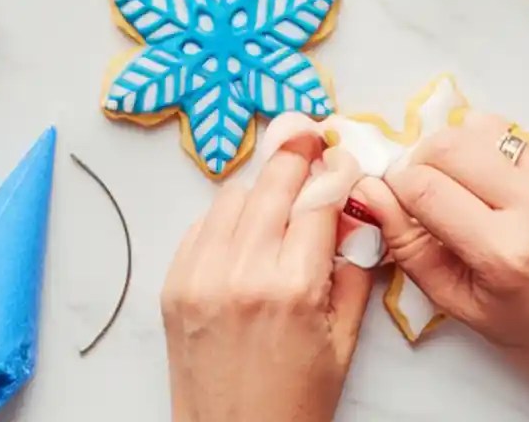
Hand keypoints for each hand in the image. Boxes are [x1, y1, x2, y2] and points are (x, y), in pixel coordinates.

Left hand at [162, 136, 373, 421]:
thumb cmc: (293, 403)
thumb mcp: (343, 342)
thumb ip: (353, 271)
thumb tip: (354, 217)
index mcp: (292, 288)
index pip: (318, 199)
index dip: (336, 170)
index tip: (344, 156)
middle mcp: (241, 273)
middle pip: (272, 182)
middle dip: (296, 152)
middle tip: (309, 133)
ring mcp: (200, 276)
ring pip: (233, 195)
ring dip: (261, 184)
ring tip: (281, 187)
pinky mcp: (174, 284)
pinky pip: (202, 225)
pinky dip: (227, 215)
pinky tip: (247, 225)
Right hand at [360, 110, 528, 403]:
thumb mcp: (457, 303)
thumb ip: (407, 245)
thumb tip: (368, 191)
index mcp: (506, 252)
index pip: (423, 185)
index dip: (397, 186)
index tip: (398, 198)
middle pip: (451, 142)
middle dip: (424, 159)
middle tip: (428, 188)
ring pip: (485, 129)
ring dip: (466, 155)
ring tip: (477, 194)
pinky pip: (521, 140)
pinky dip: (505, 161)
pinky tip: (516, 197)